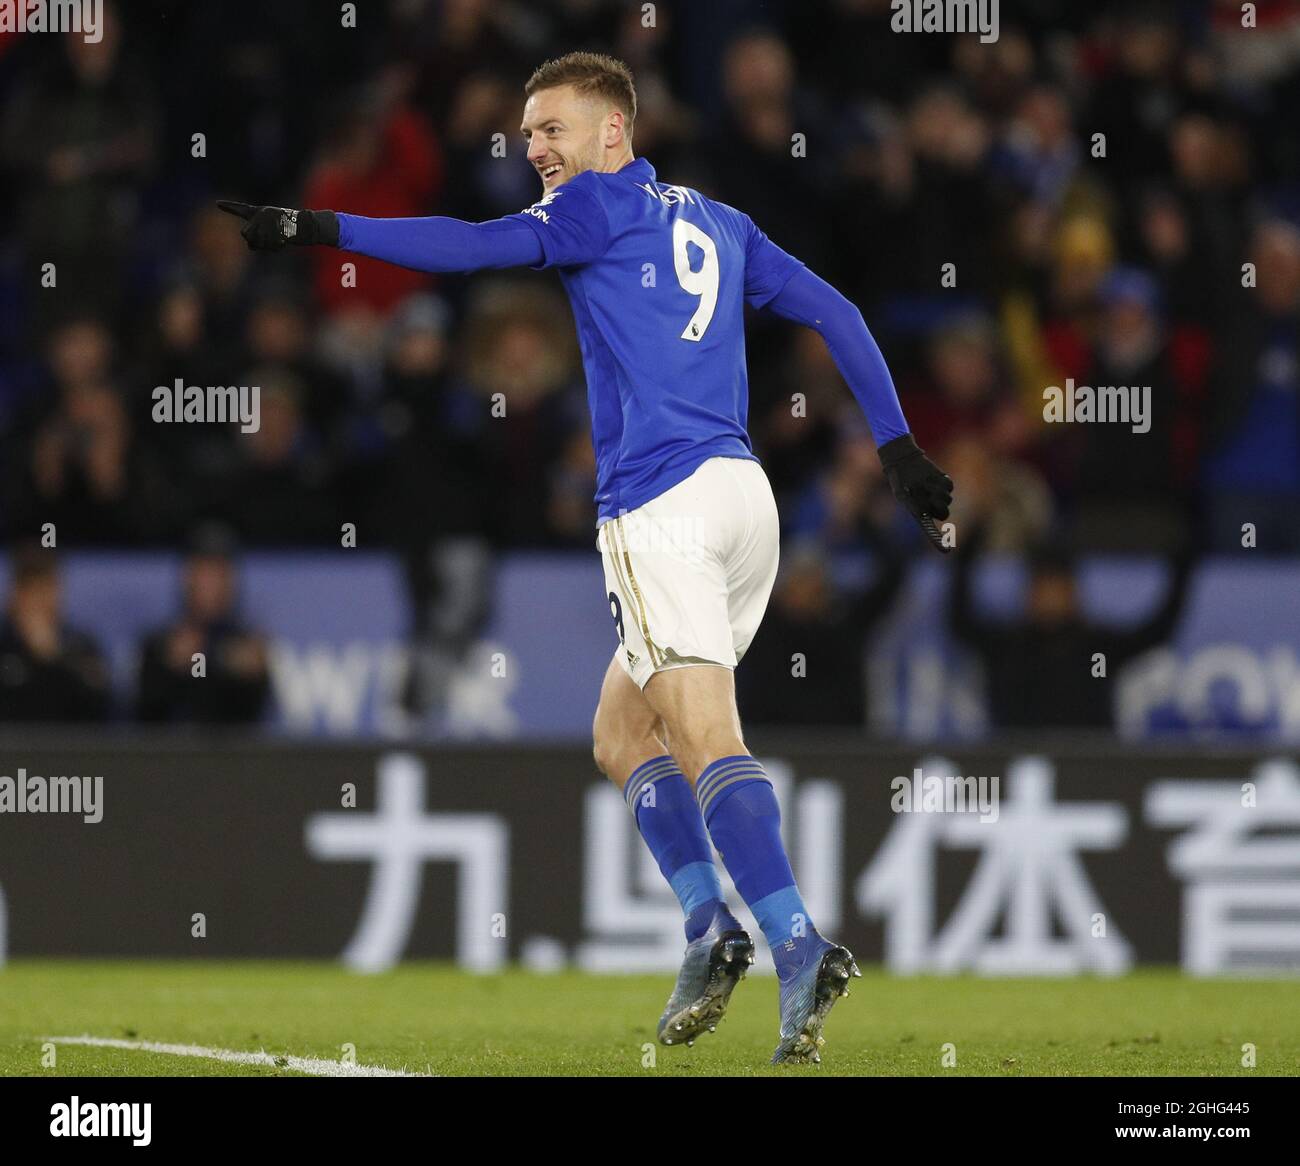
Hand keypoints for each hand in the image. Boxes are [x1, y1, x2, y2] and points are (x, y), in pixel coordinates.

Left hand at [216, 200, 336, 249]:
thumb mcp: (271, 232)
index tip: (217, 204)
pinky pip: (266, 244)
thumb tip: (250, 246)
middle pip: (245, 234)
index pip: (241, 209)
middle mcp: (260, 214)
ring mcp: (266, 221)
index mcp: (259, 211)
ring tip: (278, 239)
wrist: (305, 226)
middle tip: (268, 240)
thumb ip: (257, 238)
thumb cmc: (288, 230)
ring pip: (254, 241)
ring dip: (265, 245)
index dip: (228, 207)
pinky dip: (274, 247)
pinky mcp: (272, 227)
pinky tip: (283, 241)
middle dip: (254, 240)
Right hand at [878, 433, 953, 552]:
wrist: (903, 461)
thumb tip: (922, 514)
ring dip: (938, 492)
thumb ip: (911, 505)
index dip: (938, 540)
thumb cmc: (898, 479)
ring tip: (925, 483)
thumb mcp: (901, 494)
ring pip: (948, 499)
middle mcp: (930, 506)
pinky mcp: (943, 482)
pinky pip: (949, 486)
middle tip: (929, 497)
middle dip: (939, 506)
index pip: (930, 530)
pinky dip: (942, 482)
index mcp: (920, 513)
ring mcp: (938, 494)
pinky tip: (932, 478)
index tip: (946, 551)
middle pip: (944, 514)